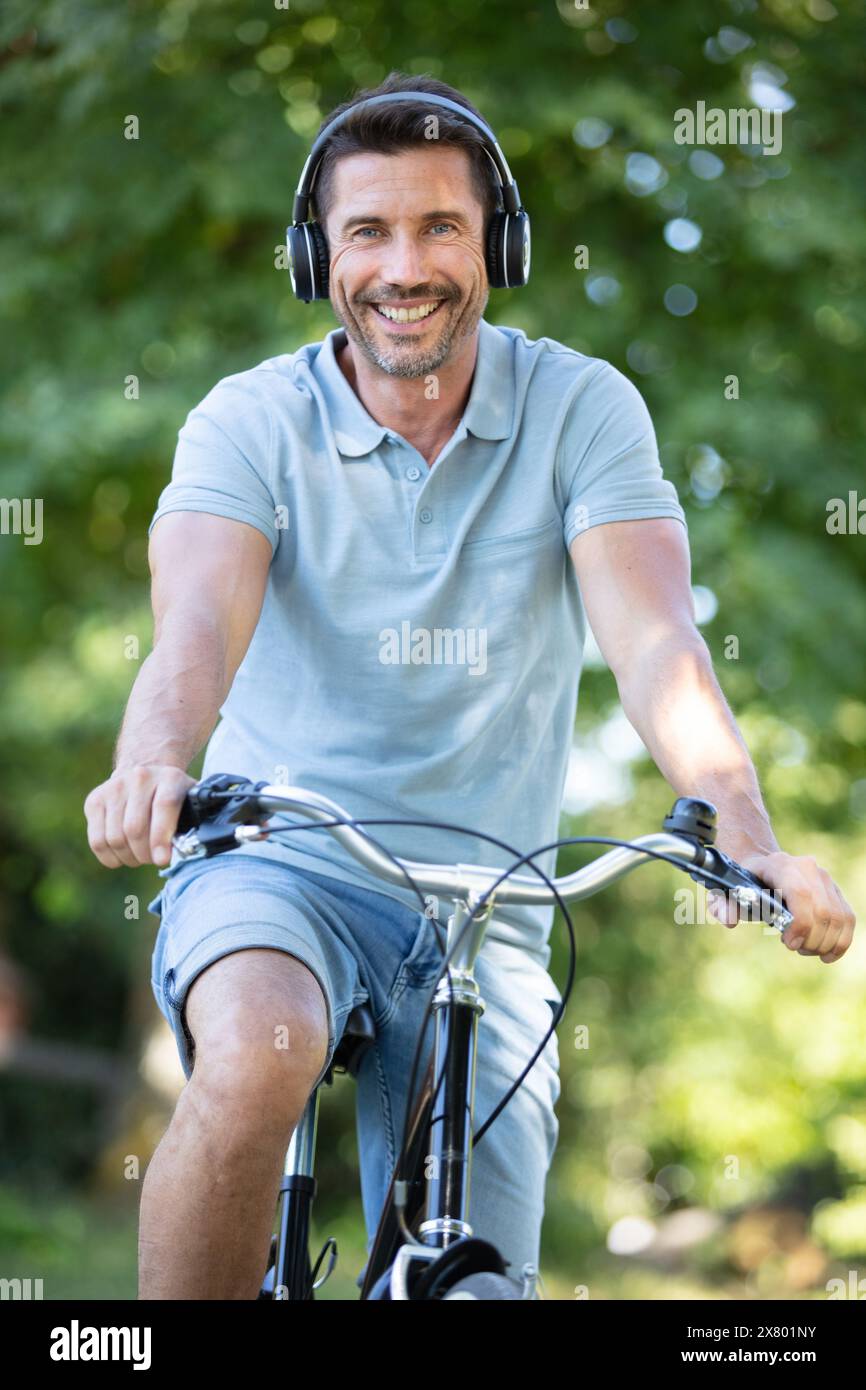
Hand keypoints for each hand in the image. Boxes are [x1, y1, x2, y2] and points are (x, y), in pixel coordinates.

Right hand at [84, 764, 196, 868]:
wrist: (146, 771)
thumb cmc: (173, 797)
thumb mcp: (190, 803)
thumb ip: (191, 824)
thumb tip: (185, 851)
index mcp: (170, 777)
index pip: (164, 806)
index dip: (161, 838)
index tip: (162, 860)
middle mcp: (140, 778)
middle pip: (135, 828)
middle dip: (145, 854)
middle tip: (153, 859)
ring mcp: (114, 788)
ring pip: (115, 838)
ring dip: (129, 857)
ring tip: (140, 856)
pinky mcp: (95, 800)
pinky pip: (97, 840)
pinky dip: (110, 857)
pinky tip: (121, 856)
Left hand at [707, 850, 855, 962]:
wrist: (760, 864)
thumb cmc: (742, 882)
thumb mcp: (726, 891)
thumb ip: (722, 904)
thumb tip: (729, 919)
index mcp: (780, 865)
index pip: (800, 894)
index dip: (800, 923)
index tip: (789, 944)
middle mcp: (808, 868)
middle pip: (823, 912)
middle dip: (811, 939)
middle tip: (795, 948)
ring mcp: (825, 878)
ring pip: (839, 918)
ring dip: (825, 943)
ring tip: (805, 948)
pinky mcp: (835, 891)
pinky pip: (848, 919)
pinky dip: (841, 941)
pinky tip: (827, 955)